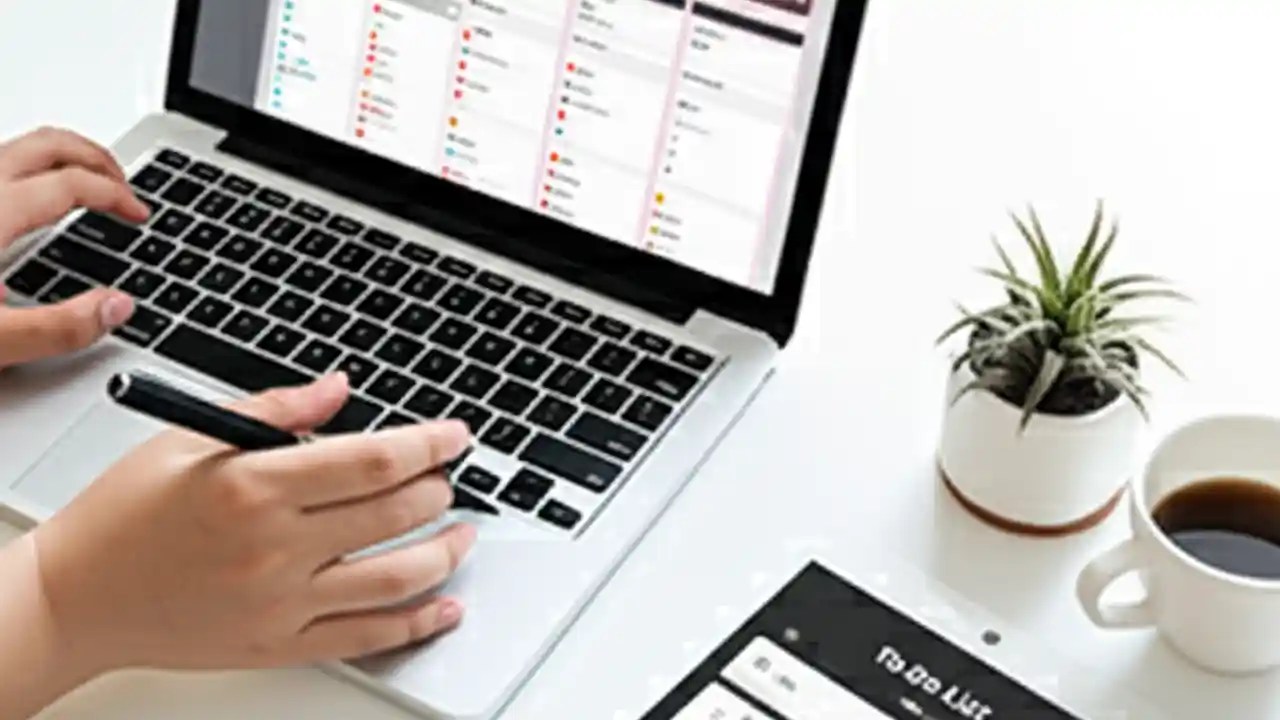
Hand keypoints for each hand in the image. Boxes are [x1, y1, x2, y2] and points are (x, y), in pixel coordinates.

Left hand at [0, 127, 149, 368]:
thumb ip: (60, 327)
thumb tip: (115, 307)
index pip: (73, 184)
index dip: (117, 196)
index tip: (138, 214)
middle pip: (48, 144)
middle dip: (96, 157)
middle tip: (123, 184)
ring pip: (18, 146)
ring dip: (60, 157)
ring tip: (84, 181)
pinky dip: (26, 169)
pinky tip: (26, 203)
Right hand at [30, 373, 475, 676]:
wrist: (75, 598)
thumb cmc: (124, 516)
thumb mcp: (189, 439)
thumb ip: (276, 409)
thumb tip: (340, 387)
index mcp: (253, 487)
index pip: (373, 460)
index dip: (430, 444)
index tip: (455, 435)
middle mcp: (273, 547)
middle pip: (395, 514)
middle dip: (439, 490)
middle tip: (449, 476)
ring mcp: (280, 603)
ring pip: (396, 579)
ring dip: (446, 553)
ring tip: (463, 532)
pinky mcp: (278, 645)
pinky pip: (366, 637)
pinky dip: (417, 623)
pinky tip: (445, 606)